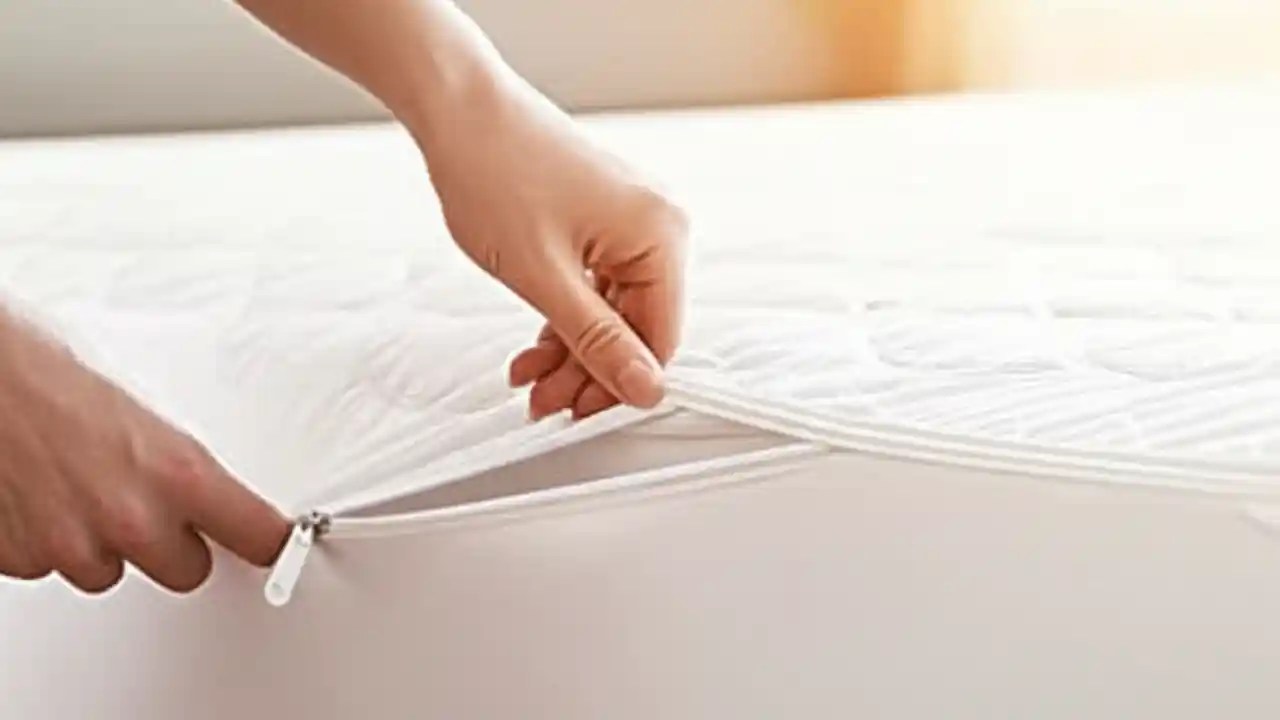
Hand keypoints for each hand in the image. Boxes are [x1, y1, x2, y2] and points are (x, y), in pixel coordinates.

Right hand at [0, 308, 288, 592]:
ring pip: (112, 572)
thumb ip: (184, 459)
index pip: (257, 535)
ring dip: (104, 541)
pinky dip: (47, 538)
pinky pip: (50, 566)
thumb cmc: (45, 368)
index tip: (278, 543)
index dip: (267, 539)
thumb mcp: (143, 404)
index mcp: (176, 473)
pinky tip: (40, 491)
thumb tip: (215, 486)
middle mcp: (130, 519)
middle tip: (152, 501)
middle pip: (188, 571)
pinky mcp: (20, 557)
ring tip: (81, 482)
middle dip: (176, 543)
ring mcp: (72, 544)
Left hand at [417, 79, 687, 419]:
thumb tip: (646, 389)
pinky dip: (563, 317)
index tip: (581, 415)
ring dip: (569, 350)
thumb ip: (598, 340)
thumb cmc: (495, 172)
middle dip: (586, 370)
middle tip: (544, 404)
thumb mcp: (544, 277)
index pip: (660, 337)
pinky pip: (594, 284)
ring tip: (529, 381)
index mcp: (660, 234)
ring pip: (610, 310)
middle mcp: (656, 224)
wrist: (457, 107)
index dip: (620, 383)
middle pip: (635, 325)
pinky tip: (532, 348)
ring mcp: (627, 219)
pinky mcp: (600, 218)